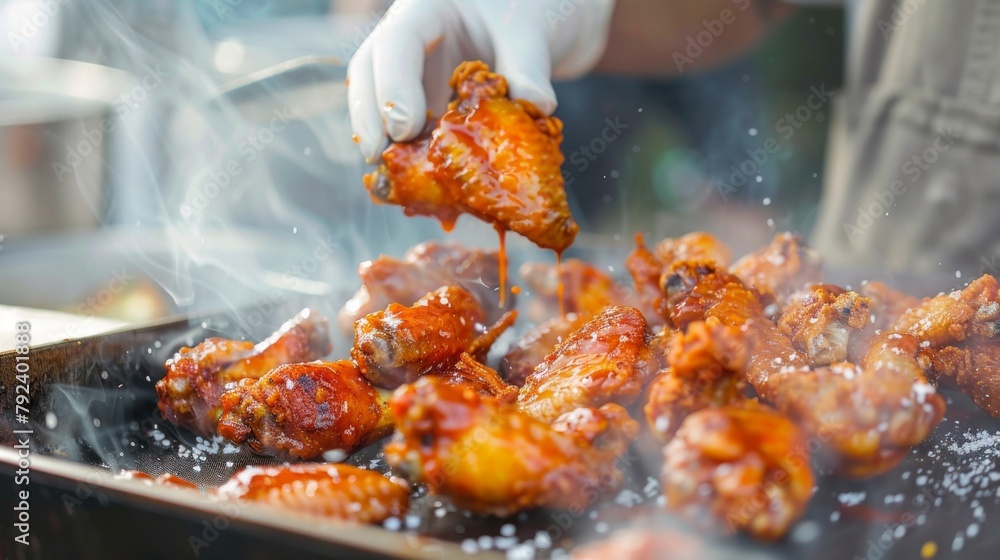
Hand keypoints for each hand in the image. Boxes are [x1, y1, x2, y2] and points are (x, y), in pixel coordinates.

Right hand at [347, 0, 615, 161]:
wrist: (534, 25)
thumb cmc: (528, 14)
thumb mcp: (530, 31)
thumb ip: (529, 65)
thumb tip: (536, 106)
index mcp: (427, 10)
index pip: (397, 40)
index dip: (394, 84)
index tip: (405, 127)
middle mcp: (409, 41)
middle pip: (369, 72)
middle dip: (369, 117)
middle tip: (380, 158)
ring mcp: (411, 74)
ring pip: (377, 104)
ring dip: (384, 143)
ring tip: (394, 181)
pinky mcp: (422, 103)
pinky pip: (406, 130)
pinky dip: (411, 157)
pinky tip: (424, 188)